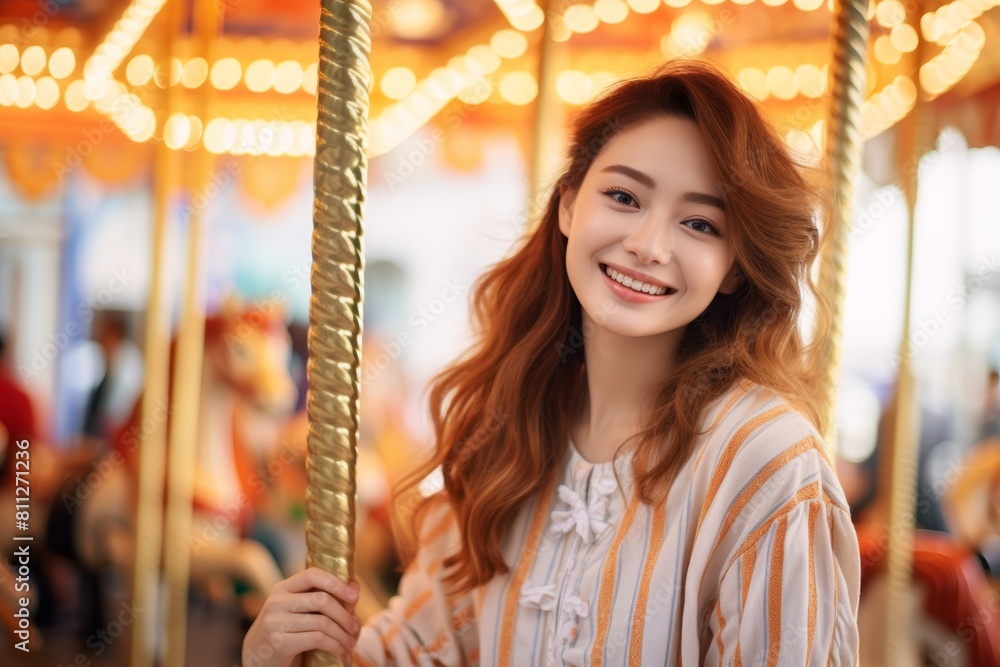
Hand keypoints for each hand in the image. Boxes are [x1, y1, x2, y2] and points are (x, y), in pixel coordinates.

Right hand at [242, 567, 362, 666]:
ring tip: (351, 645)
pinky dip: (336, 647)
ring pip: (323, 622)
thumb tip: (356, 586)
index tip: (354, 596)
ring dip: (343, 635)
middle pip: (322, 600)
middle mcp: (276, 602)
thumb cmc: (285, 633)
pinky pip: (318, 640)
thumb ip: (323, 599)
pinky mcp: (280, 643)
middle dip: (345, 615)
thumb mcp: (299, 612)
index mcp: (282, 589)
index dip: (336, 582)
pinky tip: (342, 654)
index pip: (312, 575)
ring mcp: (275, 622)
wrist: (257, 661)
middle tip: (356, 628)